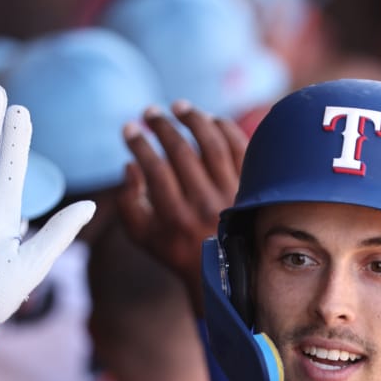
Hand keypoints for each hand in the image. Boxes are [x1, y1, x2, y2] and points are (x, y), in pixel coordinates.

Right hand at [118, 101, 247, 307]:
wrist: (225, 273)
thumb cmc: (177, 250)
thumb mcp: (143, 236)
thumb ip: (128, 203)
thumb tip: (130, 165)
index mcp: (176, 217)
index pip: (155, 169)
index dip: (140, 144)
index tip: (129, 128)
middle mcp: (205, 205)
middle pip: (182, 153)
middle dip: (162, 126)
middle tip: (149, 112)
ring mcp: (232, 195)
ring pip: (213, 145)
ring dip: (194, 120)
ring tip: (178, 107)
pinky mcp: (252, 187)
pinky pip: (241, 148)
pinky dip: (225, 129)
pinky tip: (210, 119)